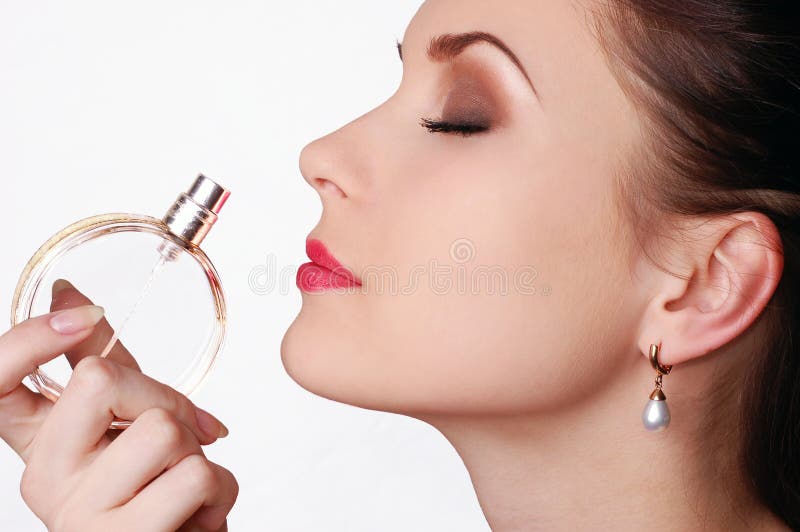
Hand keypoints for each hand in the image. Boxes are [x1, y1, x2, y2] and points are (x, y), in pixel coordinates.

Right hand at [0, 279, 237, 530]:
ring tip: (186, 482)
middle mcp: (44, 479)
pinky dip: (221, 486)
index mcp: (39, 442)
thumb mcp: (124, 418)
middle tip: (180, 434)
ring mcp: (80, 517)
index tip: (84, 316)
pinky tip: (200, 513)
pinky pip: (196, 476)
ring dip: (199, 450)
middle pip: (102, 380)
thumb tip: (67, 292)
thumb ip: (100, 360)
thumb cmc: (154, 487)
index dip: (27, 341)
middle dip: (165, 397)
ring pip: (163, 429)